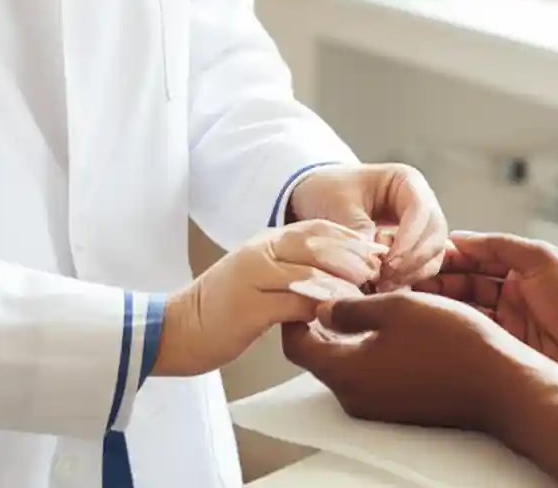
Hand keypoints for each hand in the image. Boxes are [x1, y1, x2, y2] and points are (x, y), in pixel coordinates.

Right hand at [154, 220, 386, 376]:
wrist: (175, 330)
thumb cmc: (224, 311)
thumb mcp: (261, 279)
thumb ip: (293, 270)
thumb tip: (341, 275)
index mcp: (265, 242)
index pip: (317, 228)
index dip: (351, 237)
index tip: (378, 250)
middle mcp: (259, 252)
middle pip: (318, 243)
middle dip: (355, 255)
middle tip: (381, 271)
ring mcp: (252, 276)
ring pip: (310, 270)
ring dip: (344, 282)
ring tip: (368, 294)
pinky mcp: (248, 306)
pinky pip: (294, 302)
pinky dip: (321, 307)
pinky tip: (338, 315)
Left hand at [282, 292, 557, 433]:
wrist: (502, 385)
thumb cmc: (452, 343)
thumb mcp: (397, 308)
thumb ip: (351, 307)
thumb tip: (323, 306)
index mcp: (346, 372)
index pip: (297, 344)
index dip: (297, 313)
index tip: (309, 287)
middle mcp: (356, 397)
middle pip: (324, 354)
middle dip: (329, 318)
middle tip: (346, 285)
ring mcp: (380, 406)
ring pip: (353, 362)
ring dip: (357, 331)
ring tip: (379, 298)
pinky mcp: (402, 407)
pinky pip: (377, 374)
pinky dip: (378, 348)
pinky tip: (402, 323)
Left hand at [288, 164, 447, 289]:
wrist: (319, 197)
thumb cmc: (328, 192)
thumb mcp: (338, 206)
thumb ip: (358, 233)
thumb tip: (375, 267)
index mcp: (406, 181)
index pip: (421, 211)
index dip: (410, 239)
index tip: (389, 263)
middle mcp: (422, 203)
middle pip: (435, 235)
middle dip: (413, 261)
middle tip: (385, 281)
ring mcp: (421, 227)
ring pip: (433, 255)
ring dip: (412, 274)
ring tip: (382, 287)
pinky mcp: (415, 247)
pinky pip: (423, 267)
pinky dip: (408, 279)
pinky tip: (385, 288)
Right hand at [416, 232, 557, 382]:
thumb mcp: (541, 258)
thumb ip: (500, 245)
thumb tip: (460, 238)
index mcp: (527, 269)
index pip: (478, 258)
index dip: (450, 255)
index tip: (418, 255)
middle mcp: (517, 297)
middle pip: (467, 284)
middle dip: (437, 280)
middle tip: (403, 279)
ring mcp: (511, 327)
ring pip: (466, 310)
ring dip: (439, 304)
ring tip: (408, 299)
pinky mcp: (508, 353)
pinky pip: (473, 336)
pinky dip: (452, 327)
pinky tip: (429, 322)